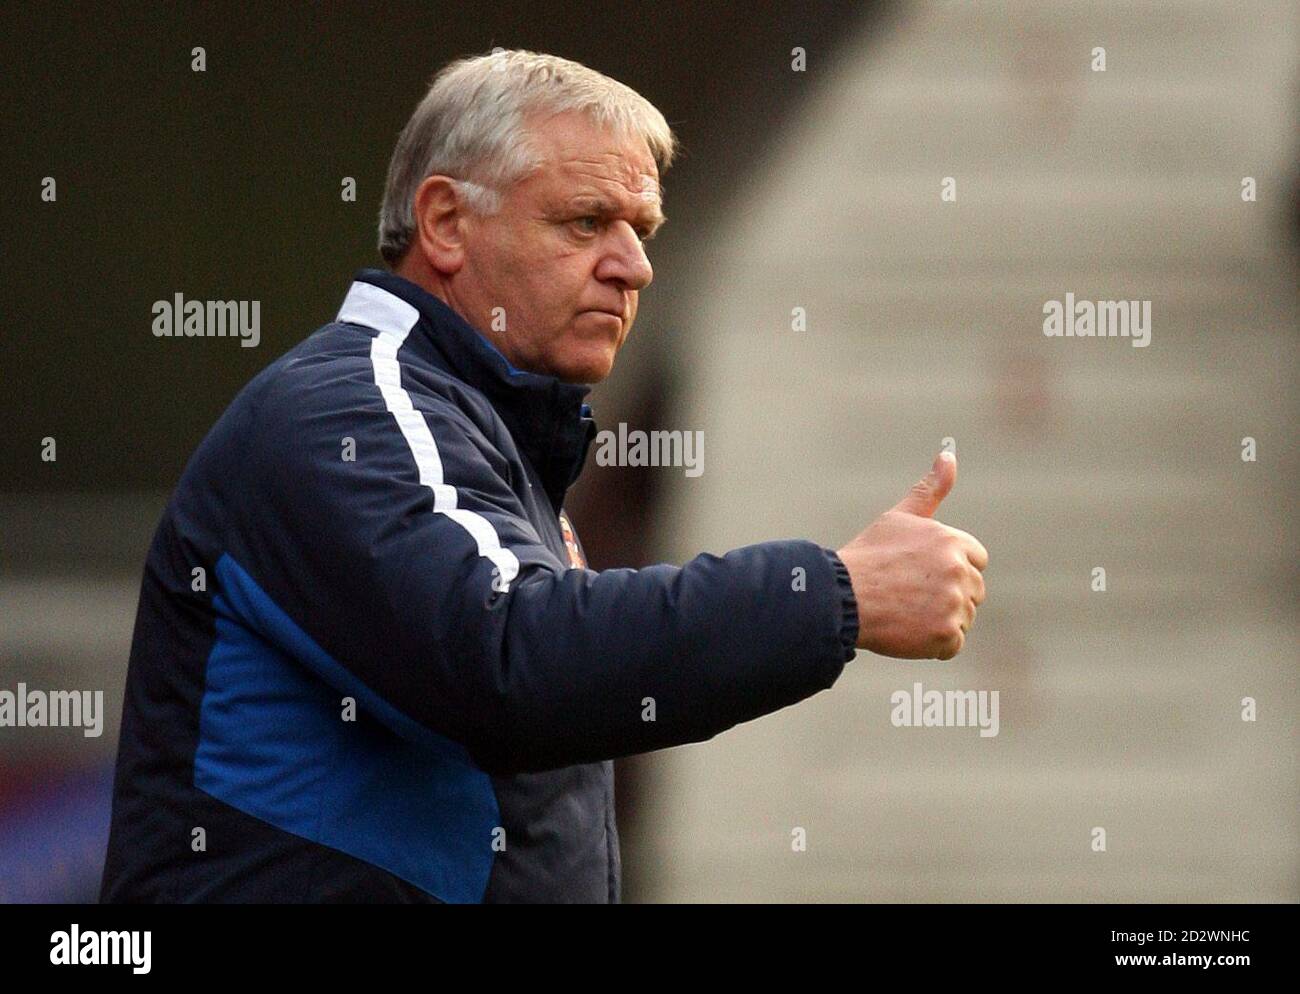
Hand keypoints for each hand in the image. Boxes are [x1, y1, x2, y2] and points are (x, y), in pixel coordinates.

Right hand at [836, 451, 987, 658]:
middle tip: (909, 594)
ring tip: (906, 611)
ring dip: (940, 620)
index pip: (976, 560)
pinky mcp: (946, 635)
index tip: (921, 573)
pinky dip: (934, 644)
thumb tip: (950, 454)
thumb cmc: (867, 556)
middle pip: (973, 591)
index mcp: (953, 541)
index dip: (949, 568)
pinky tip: (908, 630)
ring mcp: (954, 605)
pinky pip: (952, 644)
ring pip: (964, 618)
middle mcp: (959, 572)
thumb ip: (930, 489)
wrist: (840, 598)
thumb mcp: (899, 518)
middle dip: (947, 595)